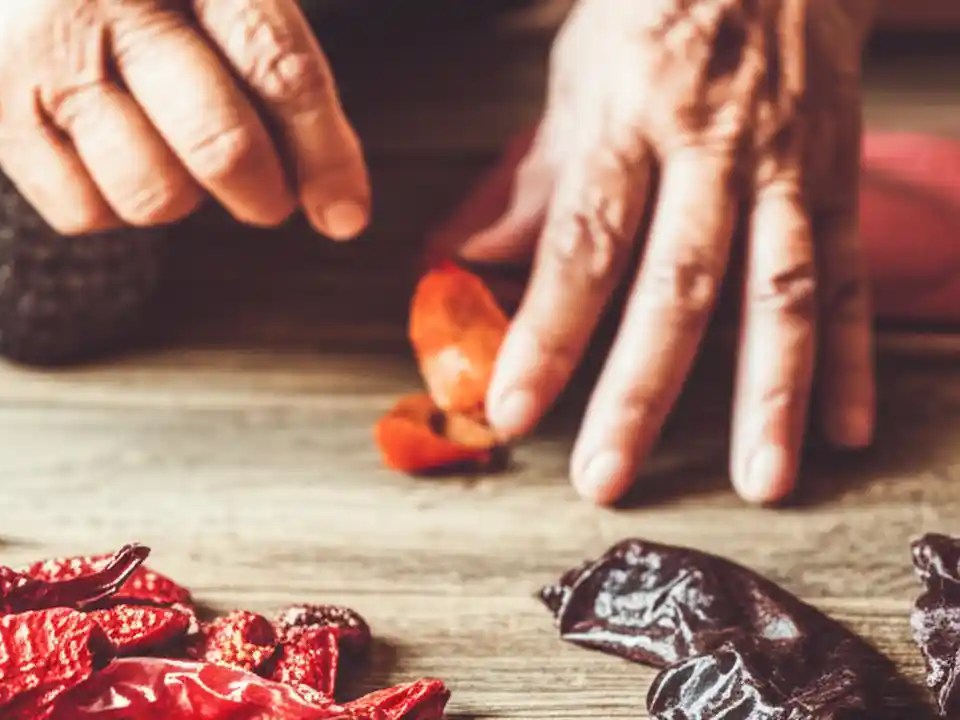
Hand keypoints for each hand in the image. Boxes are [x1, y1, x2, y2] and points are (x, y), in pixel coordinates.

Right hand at [0, 0, 369, 238]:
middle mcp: (107, 0)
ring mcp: (37, 55)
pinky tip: (103, 152)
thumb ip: (245, 25)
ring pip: (151, 192)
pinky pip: (79, 209)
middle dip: (263, 192)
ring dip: (180, 196)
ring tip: (168, 153)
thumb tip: (313, 149)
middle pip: (220, 142)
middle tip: (268, 198)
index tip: (345, 212)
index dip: (326, 152)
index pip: (277, 64)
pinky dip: (109, 200)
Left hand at [461, 0, 877, 503]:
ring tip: (758, 482)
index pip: (582, 245)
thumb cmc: (654, 12)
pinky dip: (853, 355)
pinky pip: (849, 275)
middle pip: (678, 286)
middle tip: (606, 476)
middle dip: (640, 392)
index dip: (546, 333)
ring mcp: (786, 166)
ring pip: (780, 293)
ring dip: (769, 396)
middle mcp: (711, 151)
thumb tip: (464, 261)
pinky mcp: (837, 177)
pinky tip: (844, 425)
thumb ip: (532, 181)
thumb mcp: (576, 80)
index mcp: (629, 121)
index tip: (511, 409)